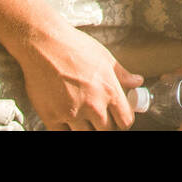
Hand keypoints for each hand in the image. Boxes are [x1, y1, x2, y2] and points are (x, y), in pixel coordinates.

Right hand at [18, 23, 144, 130]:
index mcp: (109, 90)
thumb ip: (122, 74)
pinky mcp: (51, 117)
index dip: (124, 121)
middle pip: (106, 131)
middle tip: (101, 117)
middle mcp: (92, 105)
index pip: (126, 121)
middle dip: (106, 126)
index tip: (119, 118)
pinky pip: (63, 135)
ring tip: (84, 117)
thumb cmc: (75, 48)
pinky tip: (68, 120)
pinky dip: (67, 130)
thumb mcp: (105, 58)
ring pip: (86, 135)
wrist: (43, 45)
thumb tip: (138, 81)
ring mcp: (71, 113)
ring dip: (87, 129)